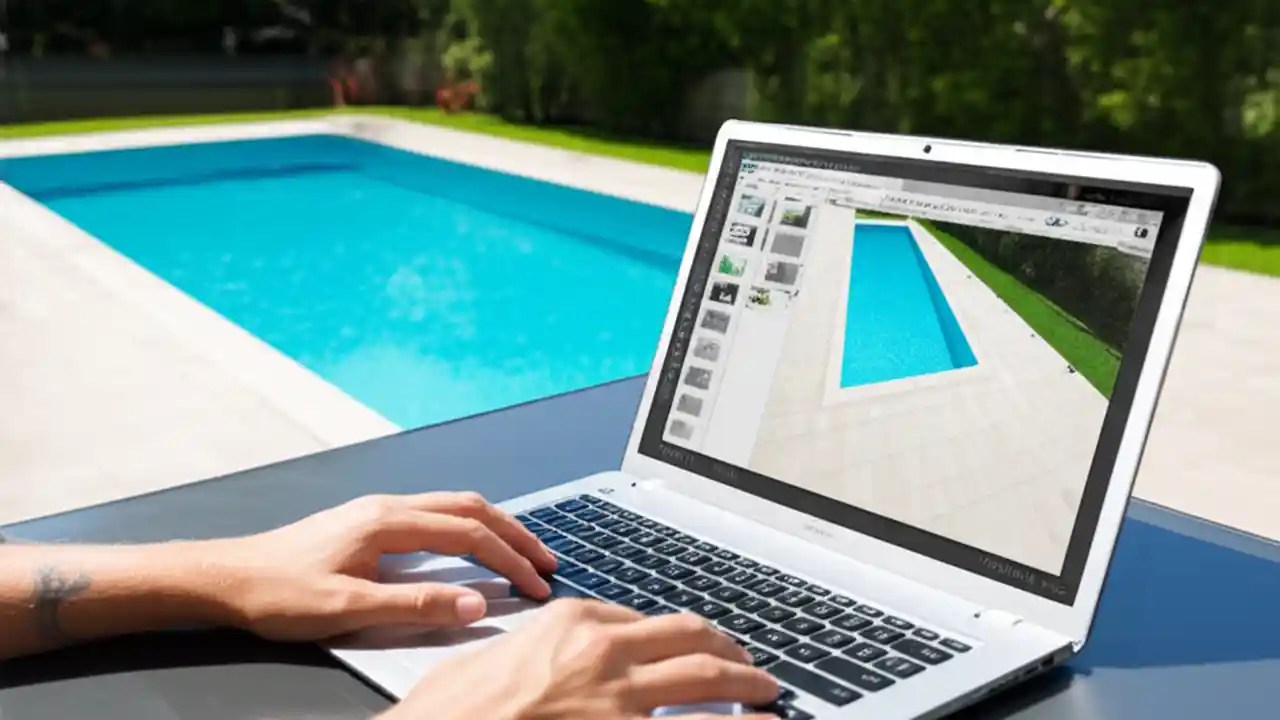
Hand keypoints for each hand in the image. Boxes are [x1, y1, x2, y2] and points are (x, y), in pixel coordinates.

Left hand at [212, 492, 556, 640]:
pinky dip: (467, 528)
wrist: (227, 578)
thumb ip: (415, 607)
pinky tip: (470, 549)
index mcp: (388, 522)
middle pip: (470, 508)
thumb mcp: (348, 610)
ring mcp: (377, 510)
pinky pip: (434, 515)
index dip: (508, 559)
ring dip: (493, 527)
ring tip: (520, 554)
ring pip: (453, 506)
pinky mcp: (368, 522)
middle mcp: (388, 507)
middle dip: (514, 534)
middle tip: (545, 563)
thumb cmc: (279, 594)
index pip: (468, 534)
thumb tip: (474, 605)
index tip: (536, 586)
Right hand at [382, 599, 779, 719]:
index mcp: (572, 622)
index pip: (643, 621)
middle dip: (729, 649)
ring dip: (748, 684)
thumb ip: (542, 648)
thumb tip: (565, 660)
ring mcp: (620, 699)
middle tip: (750, 662)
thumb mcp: (495, 657)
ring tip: (770, 692)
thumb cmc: (450, 711)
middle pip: (690, 638)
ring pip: (707, 678)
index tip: (690, 646)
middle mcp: (605, 652)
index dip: (675, 637)